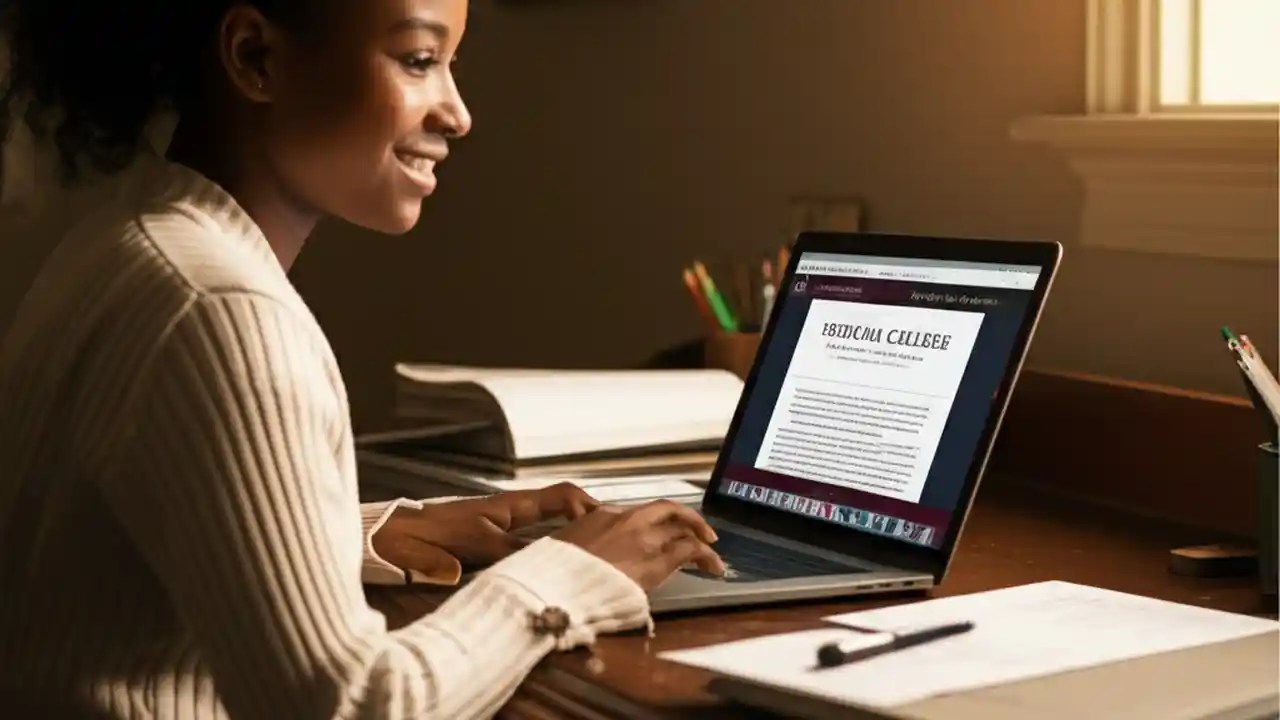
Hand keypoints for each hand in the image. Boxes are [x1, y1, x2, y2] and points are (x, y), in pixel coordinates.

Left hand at [372, 483, 597, 575]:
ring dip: (568, 542)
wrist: (394, 541)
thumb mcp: (483, 545)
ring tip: (589, 560)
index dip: (591, 505)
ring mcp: (501, 527)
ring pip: (546, 531)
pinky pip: (529, 546)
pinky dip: (545, 555)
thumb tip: (557, 559)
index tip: (613, 522)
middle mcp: (513, 512)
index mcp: (515, 504)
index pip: (565, 495)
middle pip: (561, 511)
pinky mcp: (489, 545)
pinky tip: (550, 572)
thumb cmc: (435, 536)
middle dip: (587, 525)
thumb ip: (521, 551)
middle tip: (610, 544)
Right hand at [552, 500, 725, 590]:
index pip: (639, 514)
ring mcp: (645, 537)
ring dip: (700, 540)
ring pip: (683, 529)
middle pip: (667, 510)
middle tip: (702, 531)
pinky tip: (714, 567)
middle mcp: (629, 520)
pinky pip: (690, 550)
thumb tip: (583, 551)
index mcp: (604, 514)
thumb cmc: (554, 570)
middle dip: (688, 518)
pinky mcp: (657, 559)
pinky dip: (705, 556)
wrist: (559, 582)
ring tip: (713, 554)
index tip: (661, 533)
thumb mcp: (562, 545)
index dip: (655, 524)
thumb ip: (579, 541)